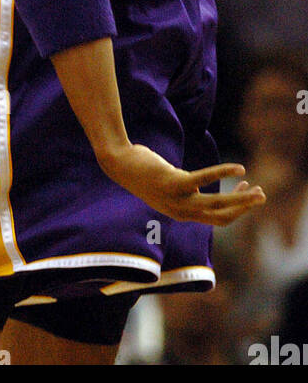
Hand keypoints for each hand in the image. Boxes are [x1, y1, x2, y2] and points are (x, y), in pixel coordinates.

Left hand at [98, 142, 265, 224]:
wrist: (119, 163)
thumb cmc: (143, 171)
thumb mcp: (166, 186)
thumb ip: (182, 189)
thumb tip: (195, 184)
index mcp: (181, 214)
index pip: (216, 219)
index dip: (236, 210)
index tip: (246, 192)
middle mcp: (181, 212)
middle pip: (222, 216)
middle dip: (244, 208)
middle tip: (262, 196)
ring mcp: (178, 199)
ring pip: (217, 204)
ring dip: (241, 199)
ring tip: (258, 190)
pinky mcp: (174, 182)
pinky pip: (204, 179)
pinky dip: (223, 173)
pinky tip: (239, 169)